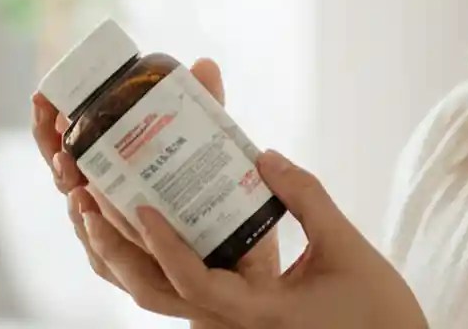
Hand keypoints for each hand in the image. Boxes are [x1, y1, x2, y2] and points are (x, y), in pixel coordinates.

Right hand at [30, 58, 280, 323]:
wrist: (248, 259)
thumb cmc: (222, 201)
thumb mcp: (213, 149)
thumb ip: (207, 109)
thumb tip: (204, 63)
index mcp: (117, 173)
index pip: (71, 145)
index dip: (51, 125)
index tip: (44, 97)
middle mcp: (109, 207)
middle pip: (66, 179)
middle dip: (52, 153)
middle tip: (56, 132)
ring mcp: (118, 239)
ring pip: (81, 222)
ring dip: (73, 198)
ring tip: (76, 182)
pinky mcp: (139, 273)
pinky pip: (107, 261)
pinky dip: (99, 241)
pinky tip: (94, 219)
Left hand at [104, 149, 427, 328]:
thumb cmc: (378, 310)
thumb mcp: (347, 247)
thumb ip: (307, 198)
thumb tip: (264, 156)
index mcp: (257, 314)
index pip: (193, 283)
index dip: (163, 246)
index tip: (141, 206)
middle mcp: (232, 325)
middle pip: (153, 296)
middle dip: (114, 250)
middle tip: (88, 199)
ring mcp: (230, 325)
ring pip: (158, 298)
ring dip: (123, 254)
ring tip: (97, 208)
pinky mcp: (236, 317)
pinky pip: (178, 293)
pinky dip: (150, 261)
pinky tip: (141, 225)